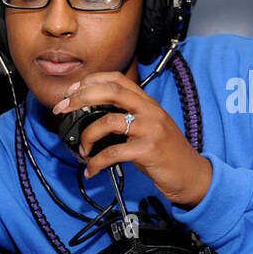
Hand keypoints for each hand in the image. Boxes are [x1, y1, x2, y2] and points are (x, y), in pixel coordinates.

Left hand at [52, 71, 212, 208]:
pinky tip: (91, 169)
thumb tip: (90, 119)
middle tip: (62, 109)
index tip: (71, 92)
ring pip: (107, 122)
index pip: (116, 79)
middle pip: (110, 92)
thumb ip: (125, 118)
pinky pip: (112, 153)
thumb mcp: (147, 128)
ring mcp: (150, 129)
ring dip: (87, 137)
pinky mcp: (148, 150)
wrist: (190, 174)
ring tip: (83, 150)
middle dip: (80, 98)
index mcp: (147, 103)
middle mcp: (149, 111)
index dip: (90, 81)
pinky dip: (96, 162)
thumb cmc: (165, 153)